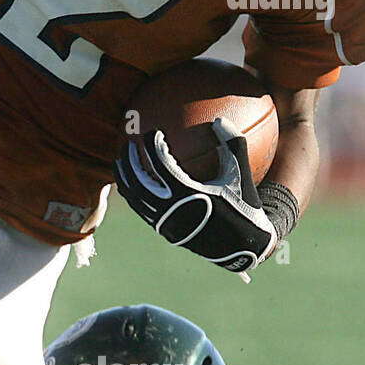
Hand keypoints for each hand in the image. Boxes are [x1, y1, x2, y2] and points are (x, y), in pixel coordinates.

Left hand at [114, 117, 276, 276]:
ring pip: (134, 198)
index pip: (161, 164)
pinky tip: (133, 181)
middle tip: (128, 143)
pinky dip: (133, 193)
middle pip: (138, 181)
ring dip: (124, 178)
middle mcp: (172, 210)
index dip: (153, 145)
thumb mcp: (241, 175)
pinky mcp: (163, 231)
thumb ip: (232, 144)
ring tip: (119, 161)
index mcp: (188, 194)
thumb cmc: (244, 206)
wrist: (245, 246)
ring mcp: (165, 223)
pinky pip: (140, 209)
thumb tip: (219, 118)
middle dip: (130, 160)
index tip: (154, 132)